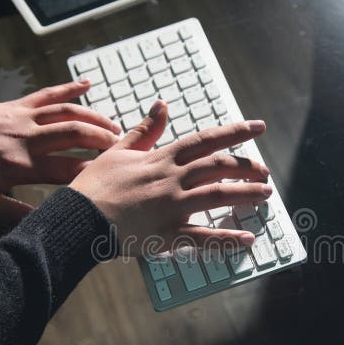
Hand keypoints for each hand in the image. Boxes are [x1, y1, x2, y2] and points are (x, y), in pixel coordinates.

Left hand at [0, 79, 120, 221]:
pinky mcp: (18, 105)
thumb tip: (42, 223)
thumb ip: (12, 213)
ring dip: (95, 117)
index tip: (114, 177)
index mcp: (20, 165)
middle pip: (75, 134)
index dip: (93, 172)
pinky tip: (89, 83)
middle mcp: (27, 139)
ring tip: (116, 127)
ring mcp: (24, 118)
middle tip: (127, 149)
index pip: (67, 168)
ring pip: (67, 112)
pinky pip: (49, 93)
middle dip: (104, 140)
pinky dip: (70, 86)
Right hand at [70, 100, 271, 255]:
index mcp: (162, 158)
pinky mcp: (168, 233)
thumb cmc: (94, 185)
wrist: (77, 217)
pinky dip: (228, 239)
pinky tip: (248, 239)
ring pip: (218, 195)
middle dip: (247, 166)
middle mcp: (172, 179)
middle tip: (265, 170)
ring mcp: (172, 206)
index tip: (258, 127)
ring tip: (266, 194)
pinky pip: (204, 237)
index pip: (206, 140)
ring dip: (246, 194)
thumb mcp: (118, 151)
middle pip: (219, 167)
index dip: (235, 132)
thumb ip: (145, 130)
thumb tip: (162, 105)